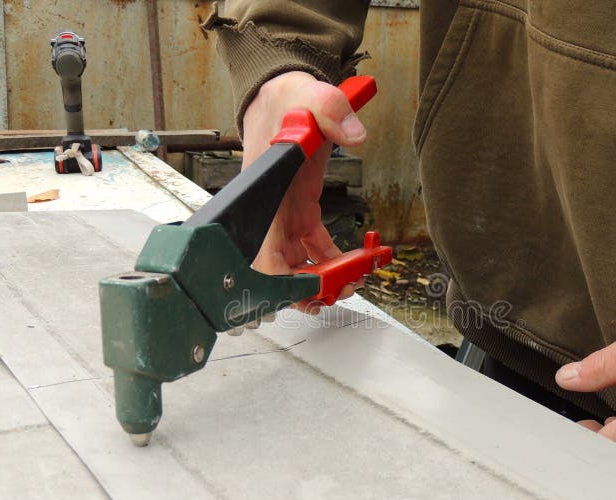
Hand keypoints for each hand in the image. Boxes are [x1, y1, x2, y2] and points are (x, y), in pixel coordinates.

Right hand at [242, 71, 367, 311]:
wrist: (282, 94)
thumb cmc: (286, 97)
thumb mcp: (310, 95)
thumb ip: (332, 110)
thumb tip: (355, 134)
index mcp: (265, 192)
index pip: (260, 252)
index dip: (280, 280)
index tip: (312, 288)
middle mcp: (270, 210)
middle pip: (278, 268)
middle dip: (307, 287)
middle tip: (340, 290)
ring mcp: (284, 213)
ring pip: (296, 262)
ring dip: (322, 277)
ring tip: (352, 281)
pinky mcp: (299, 209)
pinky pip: (312, 246)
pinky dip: (331, 259)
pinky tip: (352, 262)